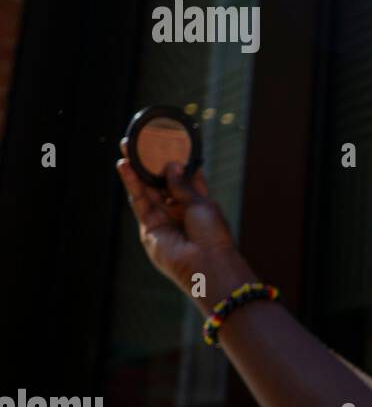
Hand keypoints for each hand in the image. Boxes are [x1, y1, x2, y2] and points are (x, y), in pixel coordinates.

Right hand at [114, 138, 240, 298]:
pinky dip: (131, 183)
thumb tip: (171, 164)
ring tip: (127, 149)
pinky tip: (125, 166)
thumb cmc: (212, 234)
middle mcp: (180, 210)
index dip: (176, 162)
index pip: (186, 178)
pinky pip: (138, 202)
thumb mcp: (200, 203)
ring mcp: (163, 219)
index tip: (168, 143)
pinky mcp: (149, 227)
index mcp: (199, 204)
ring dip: (137, 170)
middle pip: (162, 183)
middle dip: (152, 164)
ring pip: (147, 190)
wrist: (205, 264)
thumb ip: (182, 185)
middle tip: (141, 143)